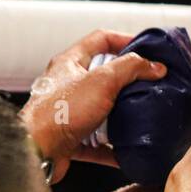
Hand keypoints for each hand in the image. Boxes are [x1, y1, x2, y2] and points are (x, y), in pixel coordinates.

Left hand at [18, 29, 166, 182]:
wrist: (37, 151)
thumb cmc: (59, 112)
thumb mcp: (102, 80)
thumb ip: (130, 68)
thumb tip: (153, 65)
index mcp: (70, 63)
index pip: (101, 40)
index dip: (125, 40)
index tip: (148, 49)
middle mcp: (69, 86)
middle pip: (105, 77)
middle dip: (129, 82)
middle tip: (150, 85)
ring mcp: (71, 113)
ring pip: (104, 110)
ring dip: (123, 115)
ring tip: (142, 116)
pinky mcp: (72, 138)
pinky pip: (99, 142)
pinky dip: (115, 147)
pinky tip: (128, 149)